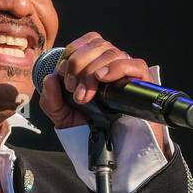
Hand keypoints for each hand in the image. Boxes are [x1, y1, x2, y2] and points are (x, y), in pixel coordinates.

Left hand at [40, 31, 164, 147]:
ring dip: (92, 71)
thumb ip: (51, 99)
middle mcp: (110, 63)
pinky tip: (103, 78)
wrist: (112, 148)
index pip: (84, 43)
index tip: (64, 78)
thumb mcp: (62, 116)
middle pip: (97, 45)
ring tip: (85, 95)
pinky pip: (134, 64)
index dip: (71, 55)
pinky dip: (116, 68)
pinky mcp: (142, 81)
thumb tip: (51, 77)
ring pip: (112, 53)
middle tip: (73, 89)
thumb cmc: (89, 127)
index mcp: (93, 63)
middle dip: (79, 65)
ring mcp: (127, 71)